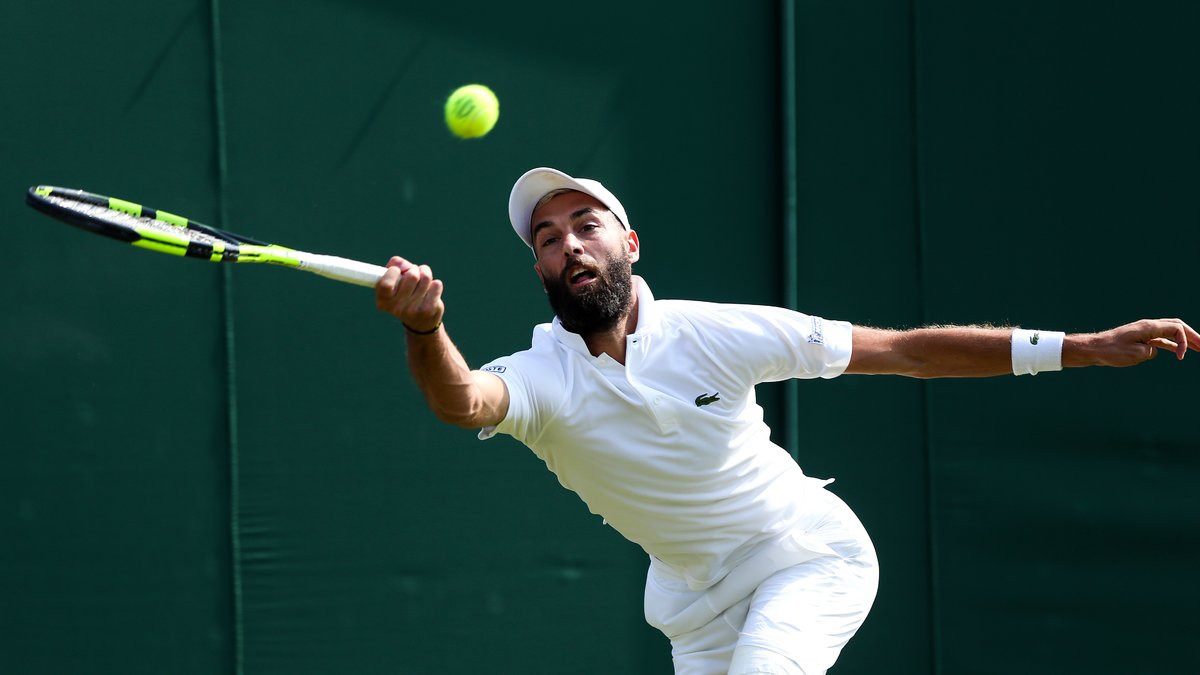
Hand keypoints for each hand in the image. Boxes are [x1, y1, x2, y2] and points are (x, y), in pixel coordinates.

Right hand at [374, 256, 444, 333]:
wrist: (420, 322)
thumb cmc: (405, 295)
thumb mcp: (395, 281)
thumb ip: (395, 266)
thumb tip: (401, 263)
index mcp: (383, 301)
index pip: (385, 284)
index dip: (394, 271)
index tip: (397, 271)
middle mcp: (396, 308)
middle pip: (411, 275)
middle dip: (414, 270)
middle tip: (413, 276)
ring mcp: (413, 310)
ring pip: (425, 277)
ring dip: (425, 274)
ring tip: (423, 281)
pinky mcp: (429, 310)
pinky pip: (436, 285)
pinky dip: (435, 284)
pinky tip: (431, 292)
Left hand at [1070, 318, 1199, 367]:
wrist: (1093, 349)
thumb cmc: (1110, 351)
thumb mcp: (1134, 354)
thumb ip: (1150, 351)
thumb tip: (1155, 350)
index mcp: (1148, 327)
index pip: (1176, 329)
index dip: (1185, 342)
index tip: (1182, 358)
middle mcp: (1148, 326)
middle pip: (1177, 327)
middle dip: (1193, 336)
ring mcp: (1144, 332)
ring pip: (1171, 333)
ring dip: (1185, 340)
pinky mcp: (1140, 339)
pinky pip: (1161, 339)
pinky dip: (1173, 345)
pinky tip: (1180, 352)